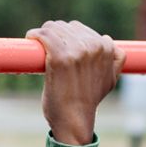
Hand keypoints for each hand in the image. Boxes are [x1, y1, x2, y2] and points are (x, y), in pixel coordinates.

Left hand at [25, 20, 125, 145]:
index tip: (58, 46)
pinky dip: (35, 34)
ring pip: (54, 27)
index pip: (81, 29)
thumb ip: (114, 62)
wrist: (74, 119)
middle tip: (47, 48)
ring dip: (43, 34)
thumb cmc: (87, 101)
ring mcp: (77, 51)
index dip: (67, 37)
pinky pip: (44, 35)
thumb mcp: (110, 80)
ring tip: (38, 43)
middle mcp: (94, 47)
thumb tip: (115, 51)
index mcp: (106, 49)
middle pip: (67, 27)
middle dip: (55, 35)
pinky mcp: (60, 57)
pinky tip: (31, 38)